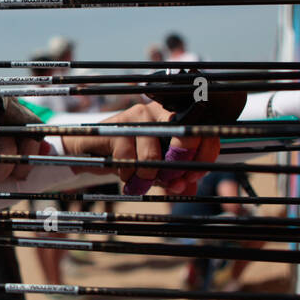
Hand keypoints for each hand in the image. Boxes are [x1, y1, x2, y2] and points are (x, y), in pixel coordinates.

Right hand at [59, 100, 219, 194]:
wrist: (96, 151)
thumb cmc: (133, 157)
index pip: (202, 133)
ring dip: (146, 176)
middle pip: (184, 137)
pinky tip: (125, 173)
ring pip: (152, 156)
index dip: (203, 157)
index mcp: (176, 118)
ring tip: (139, 178)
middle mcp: (160, 111)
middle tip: (167, 181)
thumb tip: (189, 187)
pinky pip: (128, 159)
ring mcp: (138, 116)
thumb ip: (176, 178)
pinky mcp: (118, 126)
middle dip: (177, 167)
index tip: (192, 177)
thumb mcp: (159, 169)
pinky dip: (127, 174)